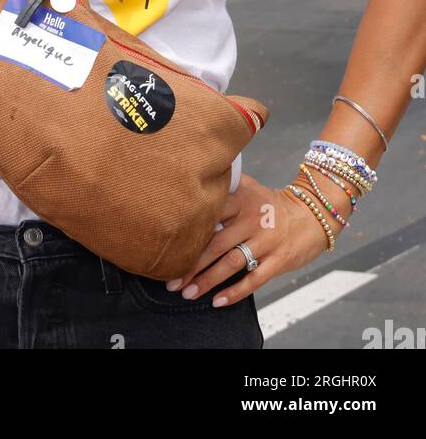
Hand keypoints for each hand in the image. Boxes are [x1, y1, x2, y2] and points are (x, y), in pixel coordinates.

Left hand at [164, 170, 343, 307]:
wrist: (312, 214)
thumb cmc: (271, 203)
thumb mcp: (250, 187)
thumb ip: (225, 186)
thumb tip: (193, 180)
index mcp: (242, 199)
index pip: (209, 216)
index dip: (188, 233)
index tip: (169, 246)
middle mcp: (252, 219)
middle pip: (216, 244)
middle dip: (191, 264)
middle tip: (171, 280)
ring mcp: (266, 241)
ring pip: (231, 263)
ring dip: (207, 280)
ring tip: (187, 293)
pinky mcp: (279, 260)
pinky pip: (254, 279)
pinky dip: (235, 292)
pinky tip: (217, 301)